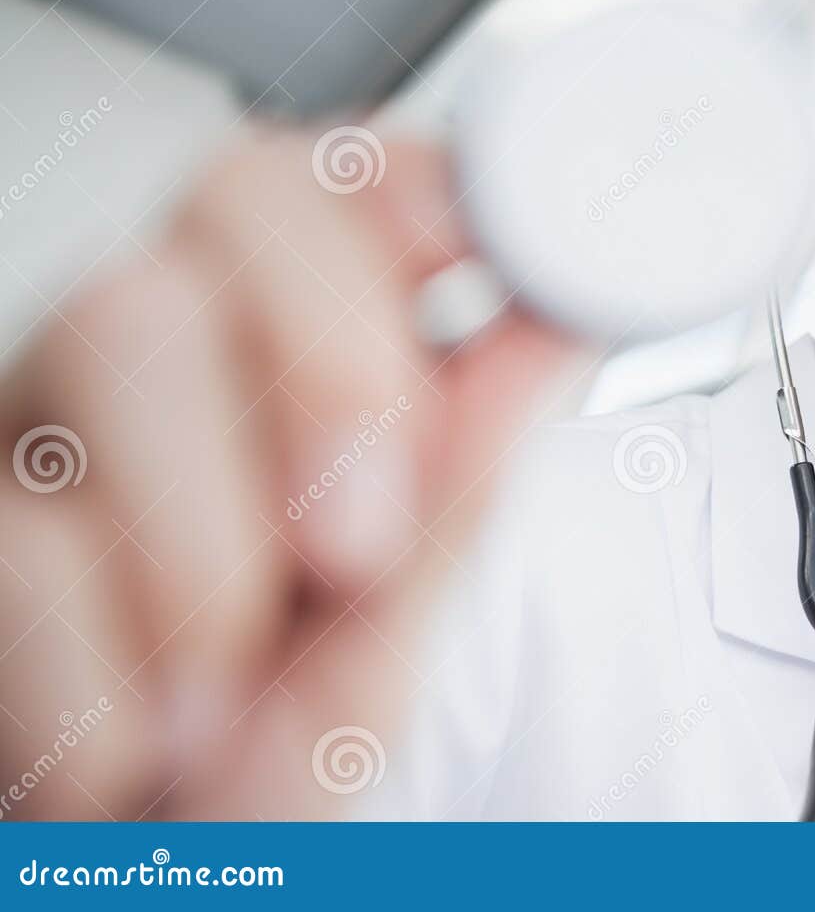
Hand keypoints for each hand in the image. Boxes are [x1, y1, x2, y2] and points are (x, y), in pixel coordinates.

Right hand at [0, 126, 582, 817]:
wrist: (150, 869)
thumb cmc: (271, 745)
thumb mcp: (392, 623)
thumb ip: (461, 482)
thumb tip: (554, 317)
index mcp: (292, 354)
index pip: (354, 179)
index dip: (419, 193)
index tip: (475, 260)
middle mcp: (168, 359)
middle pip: (234, 202)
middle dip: (328, 362)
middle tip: (360, 547)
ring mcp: (46, 430)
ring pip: (112, 323)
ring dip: (210, 543)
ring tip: (231, 697)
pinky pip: (16, 542)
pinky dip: (100, 674)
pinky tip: (137, 744)